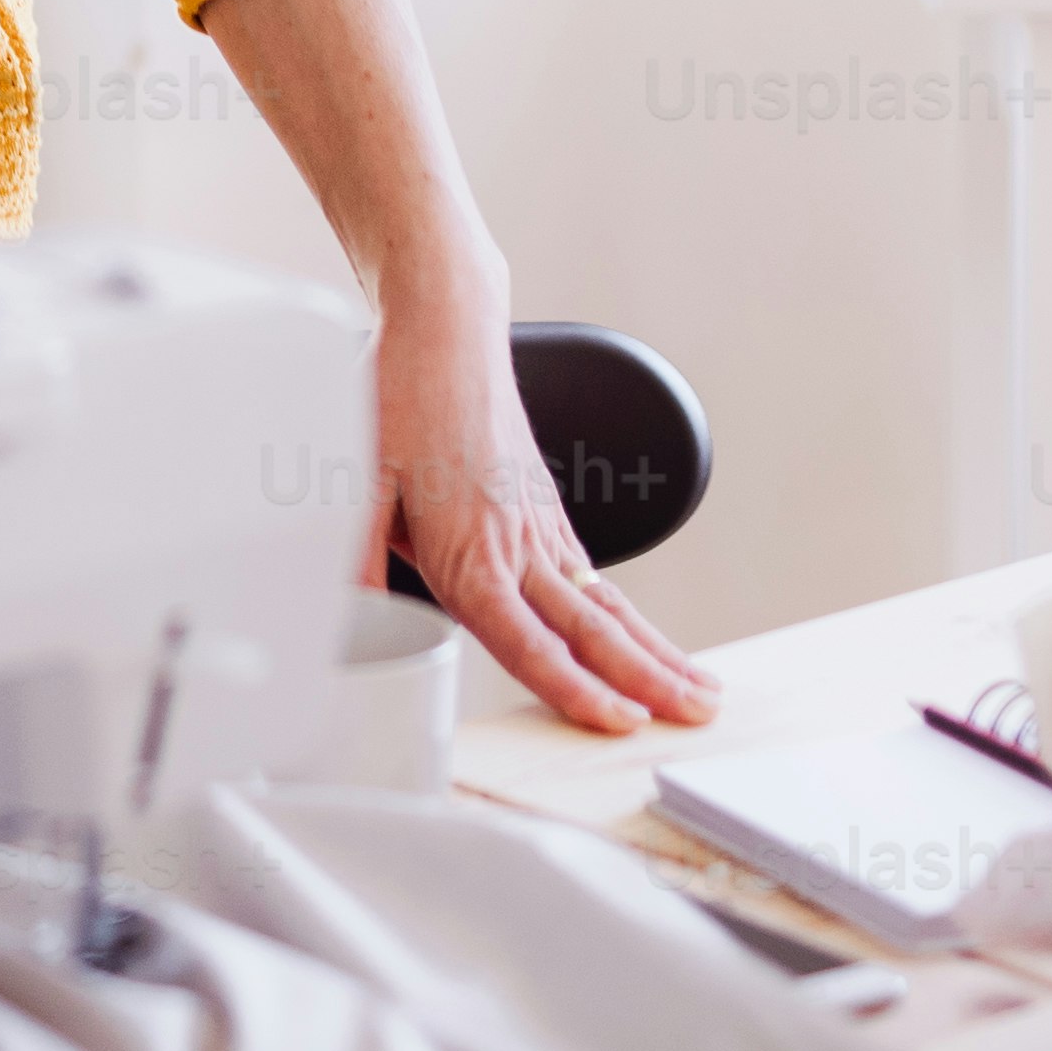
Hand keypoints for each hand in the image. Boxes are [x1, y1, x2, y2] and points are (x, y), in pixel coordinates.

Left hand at [372, 257, 717, 738]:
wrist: (447, 327)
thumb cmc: (400, 397)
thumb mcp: (358, 478)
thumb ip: (356, 559)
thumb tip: (348, 620)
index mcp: (470, 548)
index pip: (529, 638)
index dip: (575, 688)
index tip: (621, 724)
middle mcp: (517, 543)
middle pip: (590, 629)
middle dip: (647, 682)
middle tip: (697, 721)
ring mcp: (540, 527)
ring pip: (606, 606)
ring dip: (657, 654)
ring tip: (703, 692)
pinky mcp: (548, 509)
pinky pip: (595, 578)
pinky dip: (630, 618)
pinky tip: (649, 641)